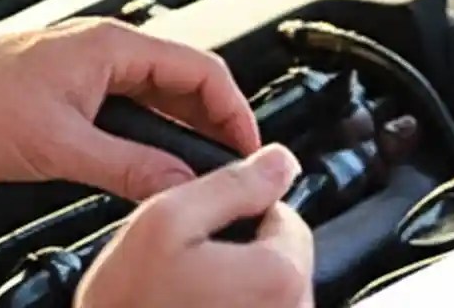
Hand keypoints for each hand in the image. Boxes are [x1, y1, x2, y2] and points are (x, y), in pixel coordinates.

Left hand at [0, 17, 260, 199]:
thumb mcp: (61, 144)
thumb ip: (128, 166)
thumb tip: (177, 183)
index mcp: (113, 46)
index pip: (200, 69)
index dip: (233, 109)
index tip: (246, 146)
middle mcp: (106, 55)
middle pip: (185, 84)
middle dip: (212, 124)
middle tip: (229, 164)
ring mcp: (89, 77)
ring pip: (157, 102)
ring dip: (180, 134)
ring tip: (197, 172)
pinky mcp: (70, 101)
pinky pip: (127, 118)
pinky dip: (149, 141)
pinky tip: (151, 170)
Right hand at [75, 144, 313, 307]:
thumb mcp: (166, 223)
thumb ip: (232, 184)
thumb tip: (280, 161)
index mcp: (281, 276)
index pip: (287, 216)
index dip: (239, 215)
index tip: (201, 237)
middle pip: (283, 258)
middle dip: (241, 255)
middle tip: (189, 272)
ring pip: (271, 292)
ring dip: (237, 290)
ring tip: (188, 301)